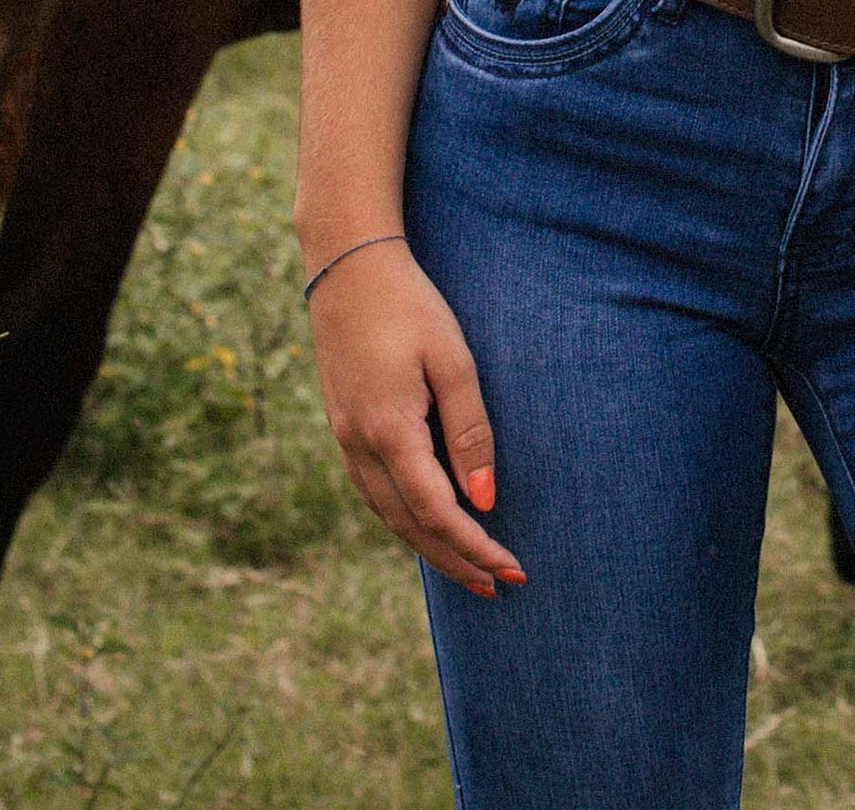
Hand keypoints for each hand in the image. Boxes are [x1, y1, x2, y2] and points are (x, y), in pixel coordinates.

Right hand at [308, 239, 523, 594]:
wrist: (347, 267)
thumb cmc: (409, 306)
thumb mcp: (452, 359)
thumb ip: (469, 429)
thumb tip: (484, 498)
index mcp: (389, 433)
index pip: (437, 513)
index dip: (474, 547)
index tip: (511, 570)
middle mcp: (359, 447)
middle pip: (409, 527)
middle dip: (455, 561)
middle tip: (498, 587)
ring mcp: (345, 439)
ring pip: (388, 516)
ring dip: (429, 547)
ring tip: (469, 570)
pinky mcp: (343, 427)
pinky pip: (374, 493)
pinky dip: (404, 519)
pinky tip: (427, 524)